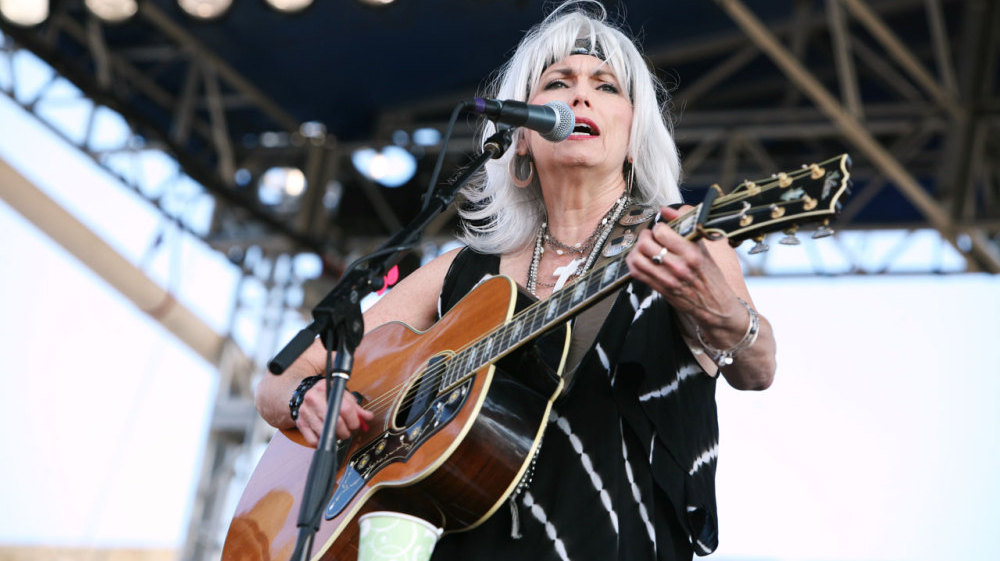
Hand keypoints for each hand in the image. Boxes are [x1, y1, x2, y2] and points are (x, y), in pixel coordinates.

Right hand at [295, 379, 374, 445]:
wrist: (305, 394)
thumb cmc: (326, 394)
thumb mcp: (341, 394)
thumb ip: (355, 406)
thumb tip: (368, 417)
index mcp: (325, 388)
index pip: (344, 408)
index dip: (354, 420)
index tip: (356, 424)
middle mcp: (313, 399)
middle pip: (335, 422)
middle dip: (346, 430)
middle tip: (349, 431)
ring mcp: (305, 412)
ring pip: (325, 432)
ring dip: (336, 436)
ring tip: (339, 433)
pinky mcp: (301, 424)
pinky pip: (314, 440)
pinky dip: (323, 441)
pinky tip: (327, 436)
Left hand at [625, 206, 744, 336]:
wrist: (715, 306)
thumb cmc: (711, 275)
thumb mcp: (704, 248)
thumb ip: (684, 226)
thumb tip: (665, 209)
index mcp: (692, 254)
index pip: (662, 232)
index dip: (658, 227)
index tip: (662, 229)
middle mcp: (678, 267)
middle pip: (645, 244)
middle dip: (645, 236)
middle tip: (650, 236)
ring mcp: (667, 280)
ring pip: (637, 258)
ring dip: (637, 249)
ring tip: (645, 247)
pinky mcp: (659, 289)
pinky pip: (636, 272)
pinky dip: (634, 263)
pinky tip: (642, 259)